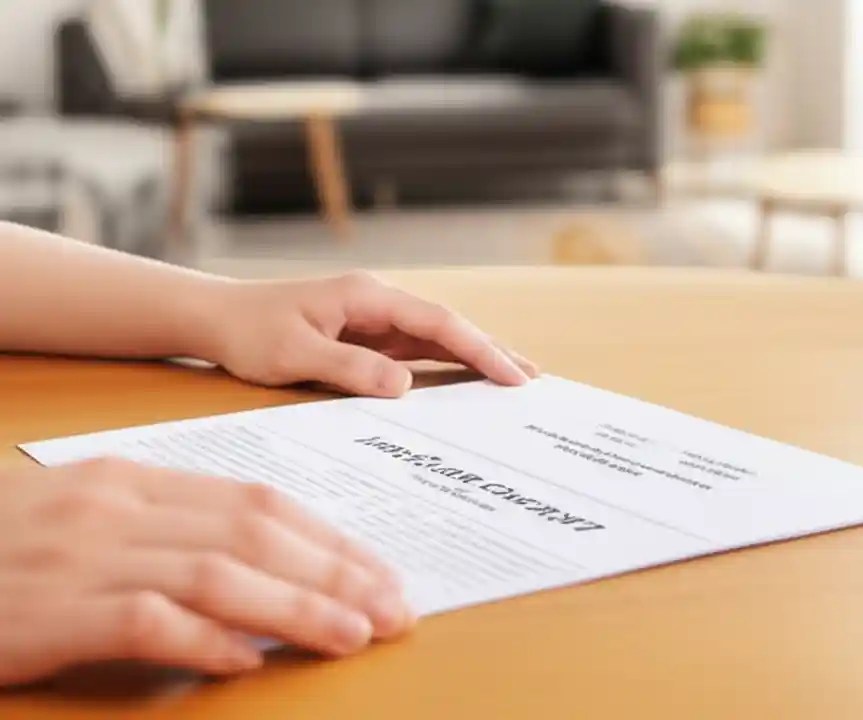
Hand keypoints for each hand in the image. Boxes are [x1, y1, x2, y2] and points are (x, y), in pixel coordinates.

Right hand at [0, 458, 412, 686]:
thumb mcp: (92, 524)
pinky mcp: (47, 610)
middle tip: (394, 607)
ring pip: (217, 574)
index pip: (261, 503)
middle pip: (255, 534)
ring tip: (353, 633)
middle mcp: (117, 508)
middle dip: (337, 572)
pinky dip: (201, 642)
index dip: (331, 539)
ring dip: (296, 607)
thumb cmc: (7, 550)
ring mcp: (81, 556)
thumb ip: (174, 537)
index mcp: (136, 481)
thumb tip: (267, 577)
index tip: (382, 571)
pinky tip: (244, 663)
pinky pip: (142, 621)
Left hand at [205, 271, 537, 397]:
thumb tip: (404, 387)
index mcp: (367, 297)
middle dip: (492, 351)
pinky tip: (470, 381)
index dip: (479, 349)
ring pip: (438, 339)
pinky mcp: (367, 338)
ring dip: (476, 358)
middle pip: (448, 327)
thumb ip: (349, 370)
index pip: (437, 323)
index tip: (512, 375)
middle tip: (533, 380)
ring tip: (516, 380)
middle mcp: (378, 303)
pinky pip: (417, 353)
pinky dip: (448, 366)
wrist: (215, 317)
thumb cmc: (248, 331)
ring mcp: (374, 320)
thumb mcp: (293, 355)